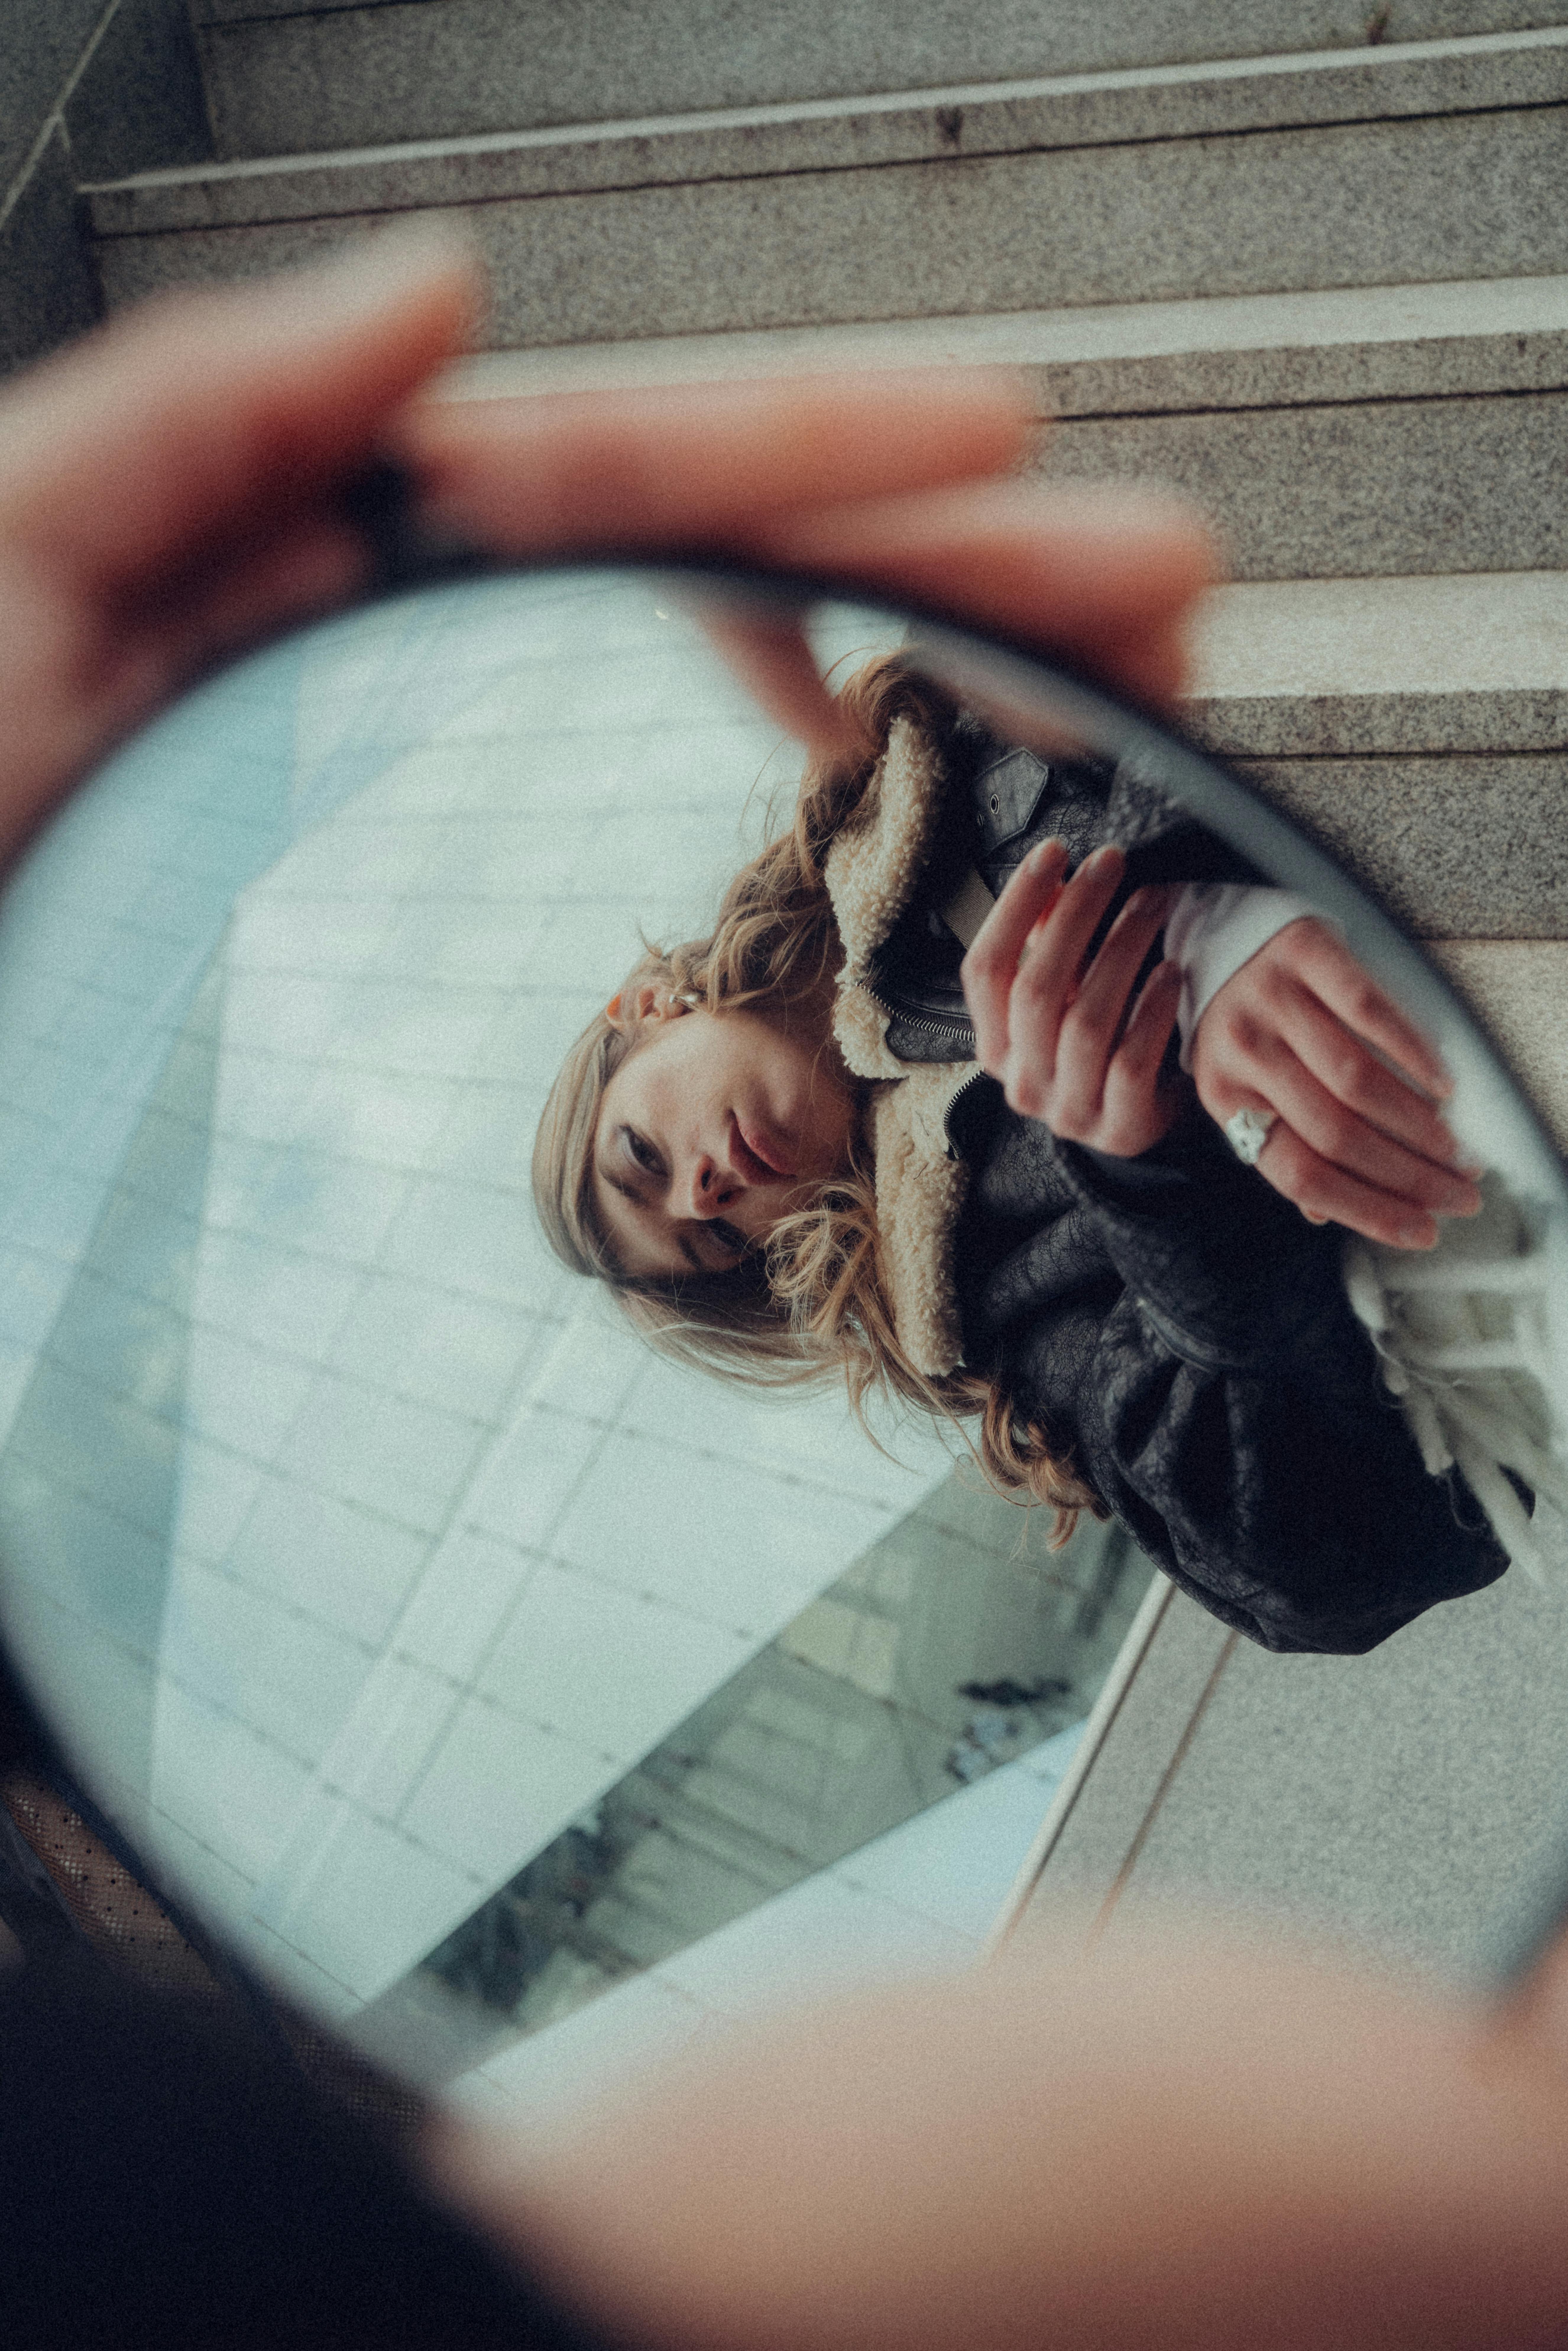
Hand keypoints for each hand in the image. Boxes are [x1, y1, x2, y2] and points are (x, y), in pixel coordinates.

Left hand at [0, 224, 1218, 870]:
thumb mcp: (2, 582)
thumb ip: (178, 426)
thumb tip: (439, 294)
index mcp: (304, 560)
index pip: (596, 472)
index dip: (804, 444)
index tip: (1001, 435)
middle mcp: (396, 655)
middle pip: (704, 579)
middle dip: (932, 565)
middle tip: (1147, 595)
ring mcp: (426, 789)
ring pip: (699, 699)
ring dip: (902, 676)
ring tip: (1098, 699)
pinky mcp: (422, 934)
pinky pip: (627, 836)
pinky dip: (750, 803)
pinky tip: (864, 782)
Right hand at [961, 839, 1182, 1154]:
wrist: (1143, 1120)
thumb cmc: (1102, 1047)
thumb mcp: (1065, 996)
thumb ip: (1048, 944)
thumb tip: (1049, 874)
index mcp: (996, 1046)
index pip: (985, 970)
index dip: (1013, 906)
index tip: (1052, 853)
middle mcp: (1022, 1081)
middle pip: (1035, 988)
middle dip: (1075, 914)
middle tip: (1111, 864)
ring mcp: (1068, 1110)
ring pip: (1084, 1021)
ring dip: (1121, 950)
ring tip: (1152, 903)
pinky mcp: (1118, 1128)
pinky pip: (1130, 1063)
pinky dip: (1152, 1011)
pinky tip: (1172, 972)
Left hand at [1190, 917, 1482, 1249]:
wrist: (1208, 933)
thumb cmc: (1238, 1023)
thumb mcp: (1238, 1087)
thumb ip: (1277, 1143)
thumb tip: (1326, 1212)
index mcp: (1225, 1098)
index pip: (1300, 1174)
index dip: (1367, 1209)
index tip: (1423, 1230)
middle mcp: (1243, 1051)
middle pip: (1337, 1134)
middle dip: (1408, 1175)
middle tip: (1459, 1194)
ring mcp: (1271, 999)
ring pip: (1355, 1080)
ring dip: (1418, 1126)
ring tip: (1457, 1153)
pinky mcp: (1302, 951)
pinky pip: (1366, 1007)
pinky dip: (1411, 1050)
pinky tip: (1443, 1085)